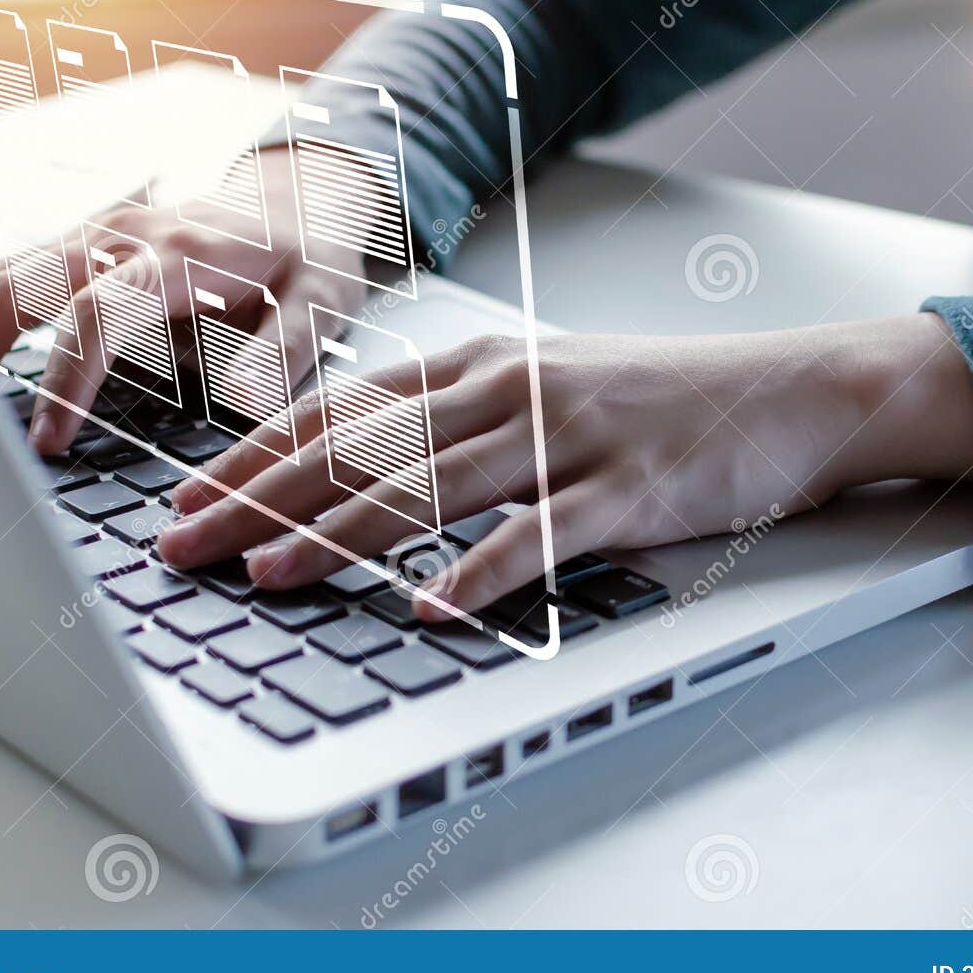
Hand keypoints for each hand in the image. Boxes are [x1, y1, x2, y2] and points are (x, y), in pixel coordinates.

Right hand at [0, 147, 366, 452]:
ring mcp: (95, 234)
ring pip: (0, 269)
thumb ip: (282, 353)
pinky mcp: (80, 242)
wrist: (300, 199)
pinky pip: (6, 268)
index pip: (99, 314)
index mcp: (179, 256)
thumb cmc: (310, 258)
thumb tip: (241, 406)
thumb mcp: (321, 303)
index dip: (65, 378)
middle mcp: (124, 236)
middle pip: (23, 282)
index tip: (45, 443)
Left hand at [156, 313, 972, 619]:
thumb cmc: (659, 399)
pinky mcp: (628, 489)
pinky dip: (482, 574)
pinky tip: (431, 609)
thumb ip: (454, 423)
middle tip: (183, 549)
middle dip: (258, 499)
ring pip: (433, 487)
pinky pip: (542, 537)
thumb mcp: (542, 390)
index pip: (340, 412)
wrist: (789, 390)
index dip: (251, 457)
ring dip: (342, 535)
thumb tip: (356, 473)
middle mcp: (510, 389)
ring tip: (270, 576)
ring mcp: (569, 437)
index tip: (183, 501)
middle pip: (363, 448)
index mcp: (479, 364)